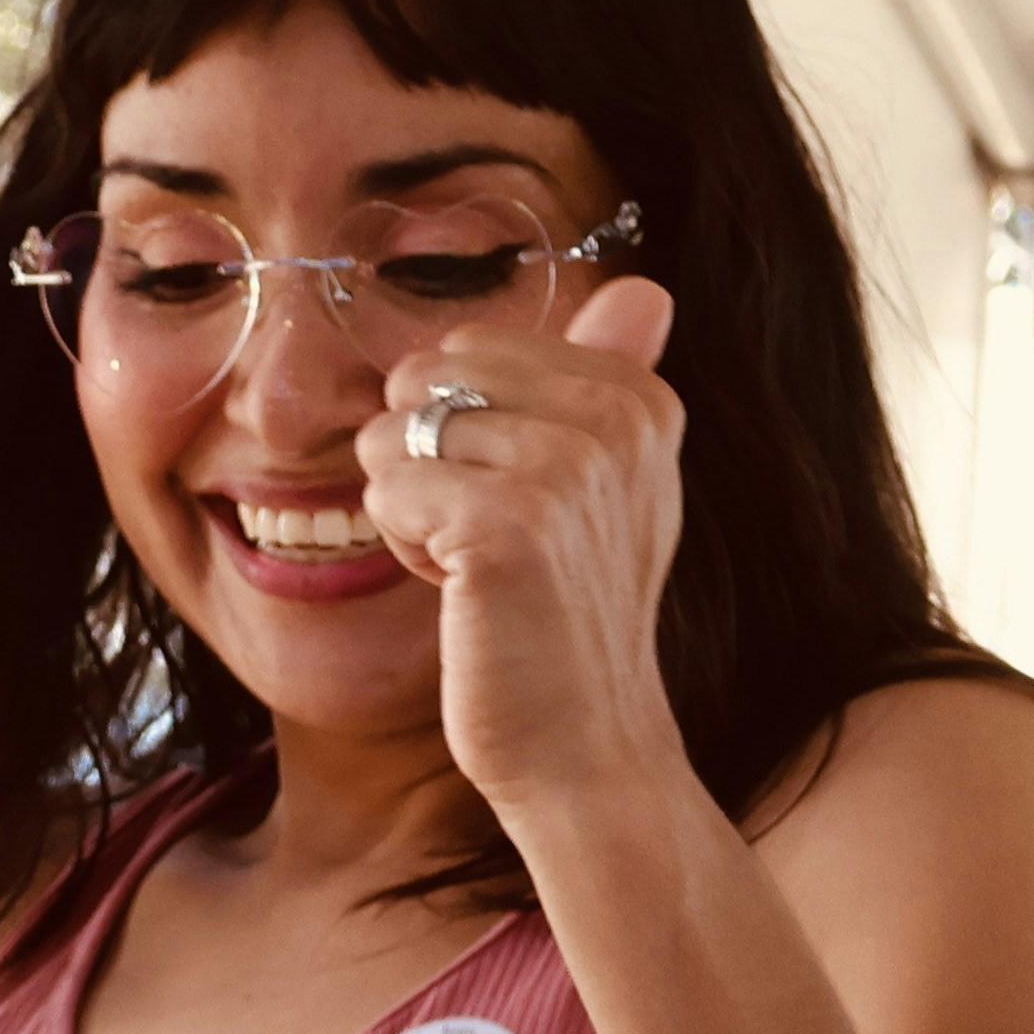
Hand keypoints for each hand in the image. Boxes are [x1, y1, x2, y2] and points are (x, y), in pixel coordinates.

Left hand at [362, 274, 690, 817]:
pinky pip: (387, 493)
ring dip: (412, 509)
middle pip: (424, 380)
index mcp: (639, 398)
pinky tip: (463, 595)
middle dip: (426, 460)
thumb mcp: (612, 485)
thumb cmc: (574, 618)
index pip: (470, 349)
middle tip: (493, 542)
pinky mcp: (506, 530)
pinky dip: (406, 550)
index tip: (527, 506)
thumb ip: (614, 377)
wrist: (587, 747)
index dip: (468, 432)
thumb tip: (646, 286)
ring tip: (479, 571)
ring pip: (394, 436)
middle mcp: (615, 422)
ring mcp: (565, 472)